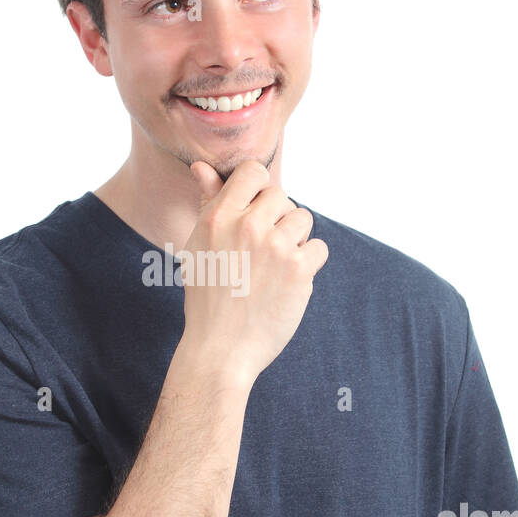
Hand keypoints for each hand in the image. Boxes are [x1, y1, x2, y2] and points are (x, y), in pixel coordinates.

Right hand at [181, 159, 328, 386]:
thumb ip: (207, 202)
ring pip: (303, 219)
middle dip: (277, 217)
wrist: (220, 349)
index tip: (255, 211)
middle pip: (281, 195)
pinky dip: (309, 263)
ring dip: (295, 239)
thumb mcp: (198, 246)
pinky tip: (289, 281)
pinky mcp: (299, 270)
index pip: (253, 172)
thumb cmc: (207, 297)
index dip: (258, 189)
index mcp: (218, 216)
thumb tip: (202, 167)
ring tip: (275, 265)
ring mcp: (275, 247)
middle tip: (262, 249)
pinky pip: (319, 248)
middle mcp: (247, 226)